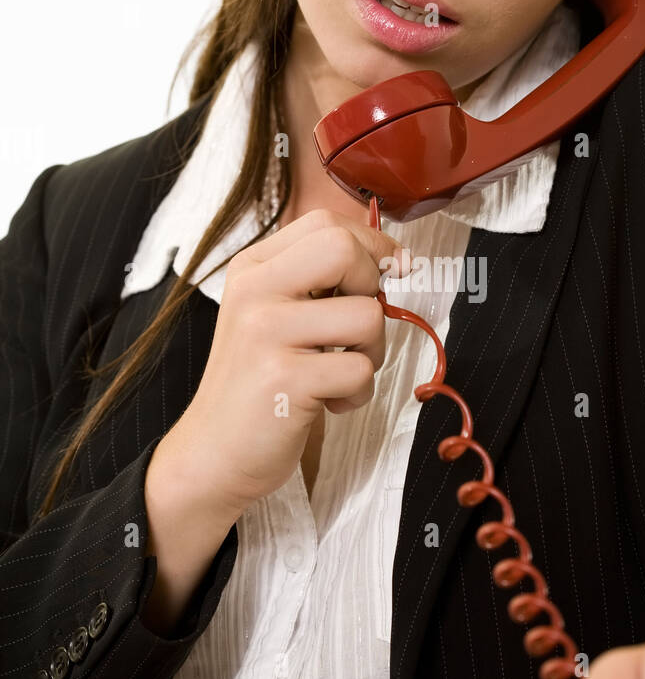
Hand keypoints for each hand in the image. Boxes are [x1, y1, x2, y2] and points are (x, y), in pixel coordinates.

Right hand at [158, 207, 410, 517]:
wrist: (214, 453)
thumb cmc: (259, 383)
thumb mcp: (275, 314)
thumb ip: (318, 281)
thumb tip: (395, 258)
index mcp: (253, 267)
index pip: (326, 224)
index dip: (373, 245)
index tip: (389, 273)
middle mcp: (254, 291)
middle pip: (344, 249)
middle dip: (373, 287)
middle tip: (355, 327)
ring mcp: (265, 333)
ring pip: (367, 315)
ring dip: (372, 352)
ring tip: (339, 373)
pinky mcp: (283, 379)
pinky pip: (360, 370)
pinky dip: (358, 393)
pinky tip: (328, 403)